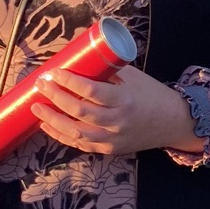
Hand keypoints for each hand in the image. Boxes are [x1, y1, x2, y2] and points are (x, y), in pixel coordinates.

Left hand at [29, 64, 204, 158]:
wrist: (173, 123)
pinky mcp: (108, 149)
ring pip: (75, 132)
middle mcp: (118, 122)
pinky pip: (80, 144)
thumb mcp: (132, 77)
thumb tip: (76, 60)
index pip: (92, 91)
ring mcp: (112, 138)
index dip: (70, 82)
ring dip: (52, 120)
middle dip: (56, 97)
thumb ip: (106, 72)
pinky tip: (47, 125)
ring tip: (36, 106)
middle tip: (41, 84)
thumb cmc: (150, 94)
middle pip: (79, 111)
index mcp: (125, 100)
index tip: (54, 72)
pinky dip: (61, 135)